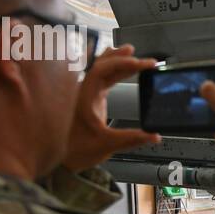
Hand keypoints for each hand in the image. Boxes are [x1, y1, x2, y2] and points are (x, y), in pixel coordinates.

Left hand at [63, 44, 160, 171]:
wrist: (60, 160)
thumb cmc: (75, 151)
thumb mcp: (106, 145)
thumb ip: (131, 139)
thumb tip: (154, 135)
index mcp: (84, 97)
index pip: (103, 70)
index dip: (122, 63)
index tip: (140, 63)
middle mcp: (83, 91)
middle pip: (103, 65)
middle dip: (124, 58)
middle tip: (146, 60)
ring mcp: (86, 94)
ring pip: (102, 69)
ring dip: (118, 61)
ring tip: (133, 53)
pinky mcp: (90, 99)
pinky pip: (102, 78)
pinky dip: (114, 71)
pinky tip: (121, 66)